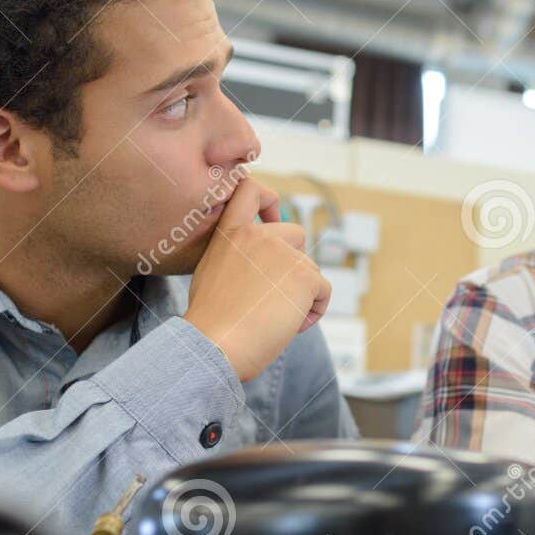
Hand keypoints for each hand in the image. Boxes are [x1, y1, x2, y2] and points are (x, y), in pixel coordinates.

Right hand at [183, 177, 330, 381]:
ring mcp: (283, 253)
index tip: (271, 220)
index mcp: (231, 233)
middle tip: (276, 297)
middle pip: (296, 234)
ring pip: (311, 268)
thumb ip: (237, 256)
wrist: (216, 345)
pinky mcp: (304, 276)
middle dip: (294, 264)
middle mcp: (259, 235)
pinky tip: (293, 327)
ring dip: (302, 294)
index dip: (270, 200)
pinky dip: (314, 310)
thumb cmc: (210, 321)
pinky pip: (324, 290)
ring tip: (277, 320)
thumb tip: (261, 265)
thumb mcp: (212, 273)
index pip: (250, 188)